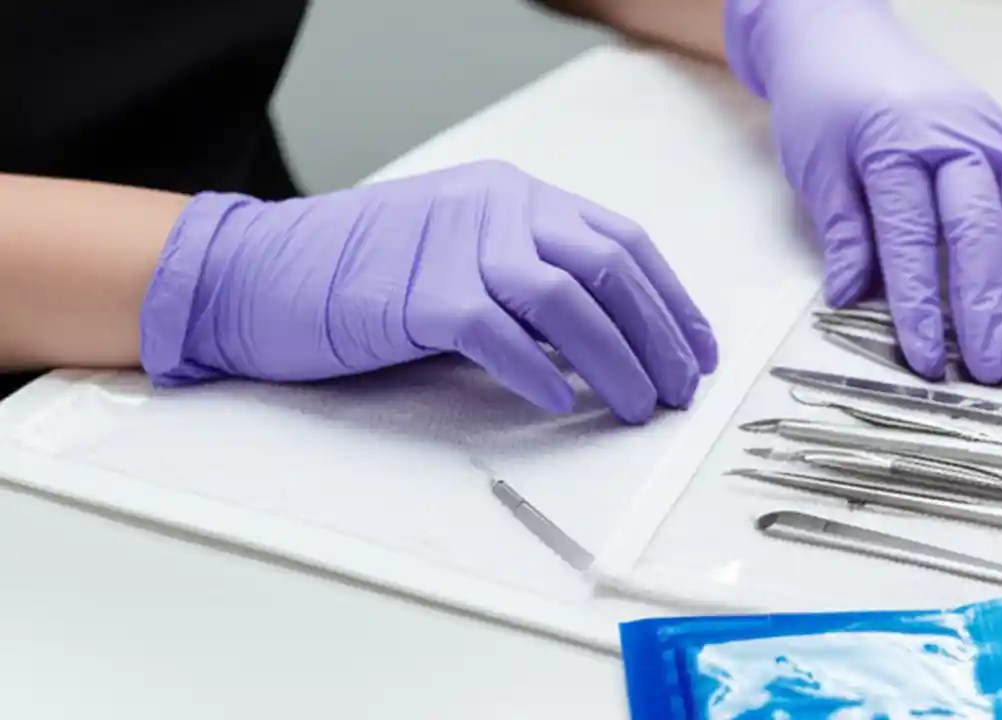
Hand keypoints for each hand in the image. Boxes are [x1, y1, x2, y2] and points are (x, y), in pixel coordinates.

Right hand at [140, 161, 717, 423]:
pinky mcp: (417, 293)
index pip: (619, 242)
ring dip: (614, 361)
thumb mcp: (460, 253)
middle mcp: (495, 208)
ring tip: (635, 406)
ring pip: (566, 300)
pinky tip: (557, 401)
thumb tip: (606, 339)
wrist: (259, 270)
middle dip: (657, 335)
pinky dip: (536, 371)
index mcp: (514, 195)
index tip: (695, 349)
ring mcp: (456, 245)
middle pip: (606, 269)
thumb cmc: (361, 271)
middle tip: (678, 390)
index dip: (670, 300)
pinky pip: (498, 332)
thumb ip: (528, 279)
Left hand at [726, 0, 1001, 381]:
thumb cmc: (823, 100)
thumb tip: (852, 296)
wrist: (842, 35)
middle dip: (988, 303)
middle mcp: (955, 135)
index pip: (911, 234)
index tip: (923, 356)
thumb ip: (842, 230)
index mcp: (896, 141)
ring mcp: (992, 133)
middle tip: (989, 366)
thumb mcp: (815, 164)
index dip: (919, 301)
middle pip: (981, 226)